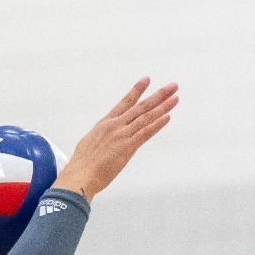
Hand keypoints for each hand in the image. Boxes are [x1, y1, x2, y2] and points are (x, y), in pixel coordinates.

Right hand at [54, 78, 178, 201]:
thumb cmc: (81, 164)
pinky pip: (146, 133)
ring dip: (163, 106)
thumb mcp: (89, 143)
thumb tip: (104, 138)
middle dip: (158, 95)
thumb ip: (101, 137)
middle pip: (140, 106)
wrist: (80, 175)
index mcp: (105, 123)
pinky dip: (158, 124)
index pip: (125, 102)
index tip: (146, 79)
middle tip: (172, 86)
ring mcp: (122, 135)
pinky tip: (168, 117)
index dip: (137, 90)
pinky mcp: (127, 147)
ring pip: (146, 117)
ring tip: (175, 98)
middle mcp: (115, 125)